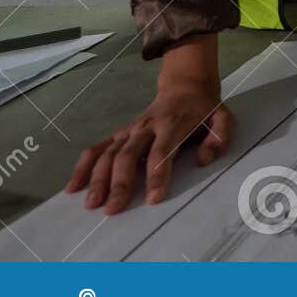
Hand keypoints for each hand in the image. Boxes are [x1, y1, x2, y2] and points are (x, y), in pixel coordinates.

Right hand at [66, 36, 233, 212]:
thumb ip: (219, 139)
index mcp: (172, 124)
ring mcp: (130, 130)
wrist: (185, 86)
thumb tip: (201, 160)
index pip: (161, 152)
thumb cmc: (205, 110)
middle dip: (119, 183)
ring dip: (97, 178)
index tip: (154, 200)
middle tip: (113, 209)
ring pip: (108, 152)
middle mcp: (146, 127)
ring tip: (90, 204)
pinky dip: (83, 166)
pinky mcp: (120, 133)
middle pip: (128, 155)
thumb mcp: (223, 119)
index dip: (157, 176)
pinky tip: (73, 186)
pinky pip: (97, 148)